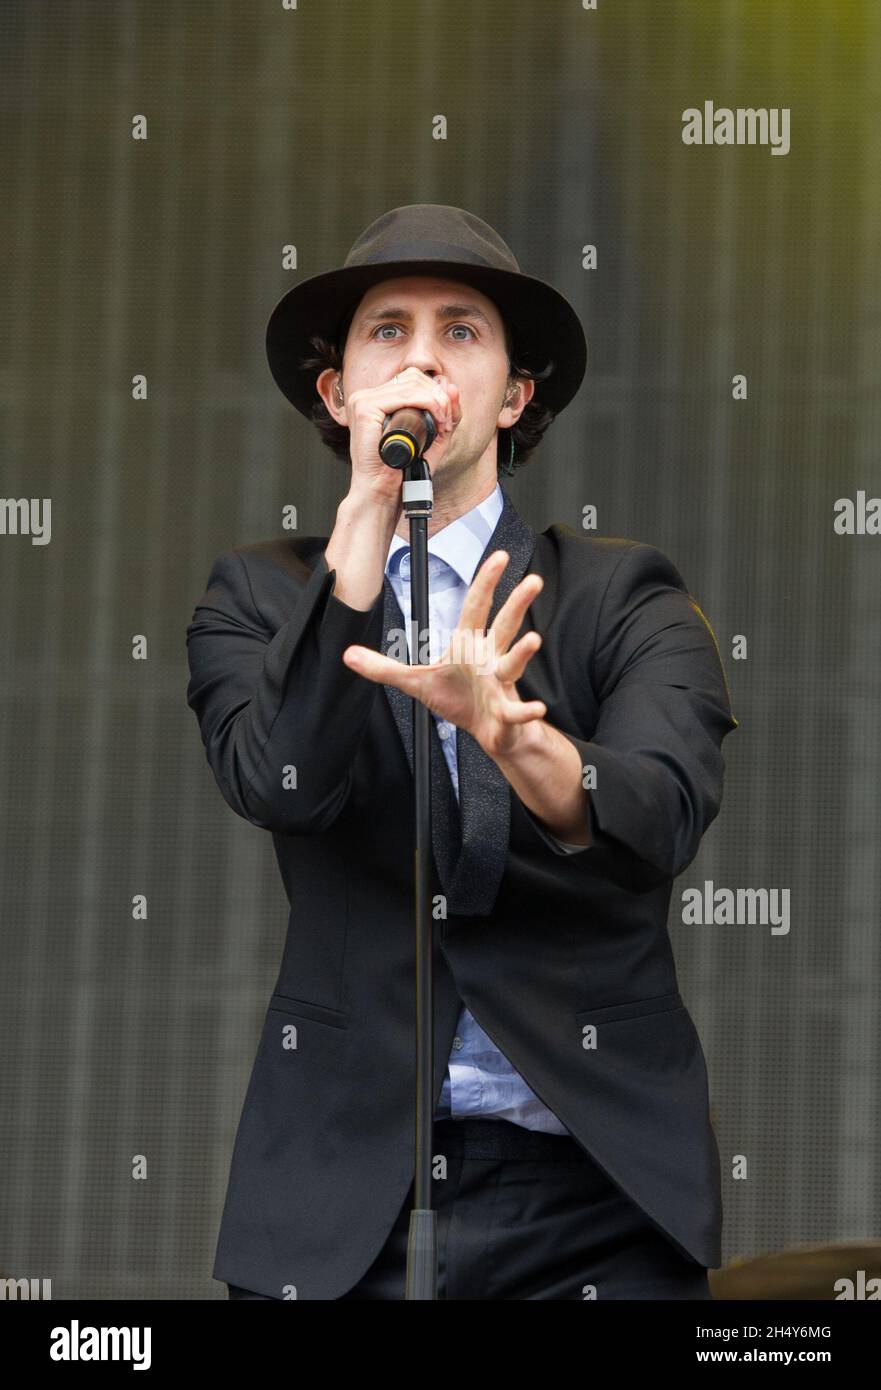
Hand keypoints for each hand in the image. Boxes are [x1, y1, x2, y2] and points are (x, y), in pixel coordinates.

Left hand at [341, 550, 546, 758]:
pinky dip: (526, 711)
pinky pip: (516, 711)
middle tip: (533, 581)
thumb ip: (383, 668)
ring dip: (523, 652)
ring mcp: (501, 685)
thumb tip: (347, 655)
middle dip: (518, 603)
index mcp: (470, 646)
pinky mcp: (507, 713)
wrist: (489, 733)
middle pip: (505, 626)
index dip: (486, 582)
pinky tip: (535, 708)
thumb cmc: (458, 701)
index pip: (477, 608)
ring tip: (532, 640)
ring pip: (513, 663)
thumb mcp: (415, 682)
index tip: (499, 557)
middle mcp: (490, 659)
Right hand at [343, 367, 459, 509]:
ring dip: (436, 400)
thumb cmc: (400, 470)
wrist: (382, 492)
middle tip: (446, 421)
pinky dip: (427, 403)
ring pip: (411, 383)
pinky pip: (404, 395)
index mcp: (376, 400)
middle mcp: (367, 396)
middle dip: (438, 396)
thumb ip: (443, 413)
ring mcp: (363, 400)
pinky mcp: (365, 408)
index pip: (411, 378)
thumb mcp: (431, 438)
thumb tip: (451, 385)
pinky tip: (436, 419)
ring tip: (443, 423)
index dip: (434, 392)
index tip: (445, 417)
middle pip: (413, 376)